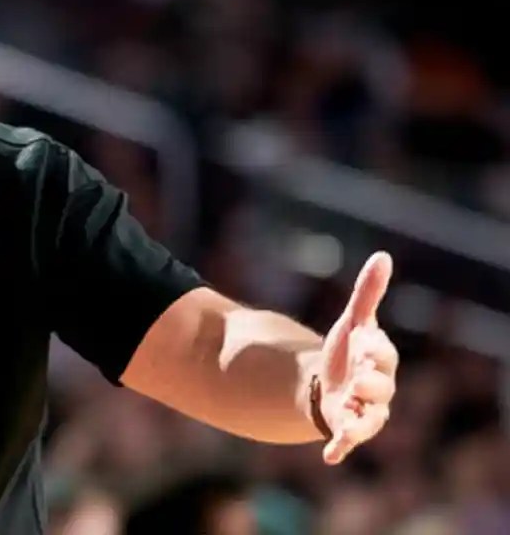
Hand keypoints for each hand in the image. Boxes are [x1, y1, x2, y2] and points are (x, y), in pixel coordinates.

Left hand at [317, 252, 399, 464]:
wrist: (330, 382)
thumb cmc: (348, 351)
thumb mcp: (354, 322)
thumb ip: (368, 294)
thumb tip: (382, 256)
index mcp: (379, 360)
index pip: (382, 355)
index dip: (372, 350)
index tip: (360, 341)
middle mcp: (378, 388)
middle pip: (381, 387)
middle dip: (370, 382)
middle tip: (356, 378)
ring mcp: (365, 410)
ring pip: (372, 417)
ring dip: (359, 416)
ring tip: (344, 410)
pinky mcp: (347, 428)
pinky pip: (349, 440)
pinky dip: (341, 447)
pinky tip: (330, 456)